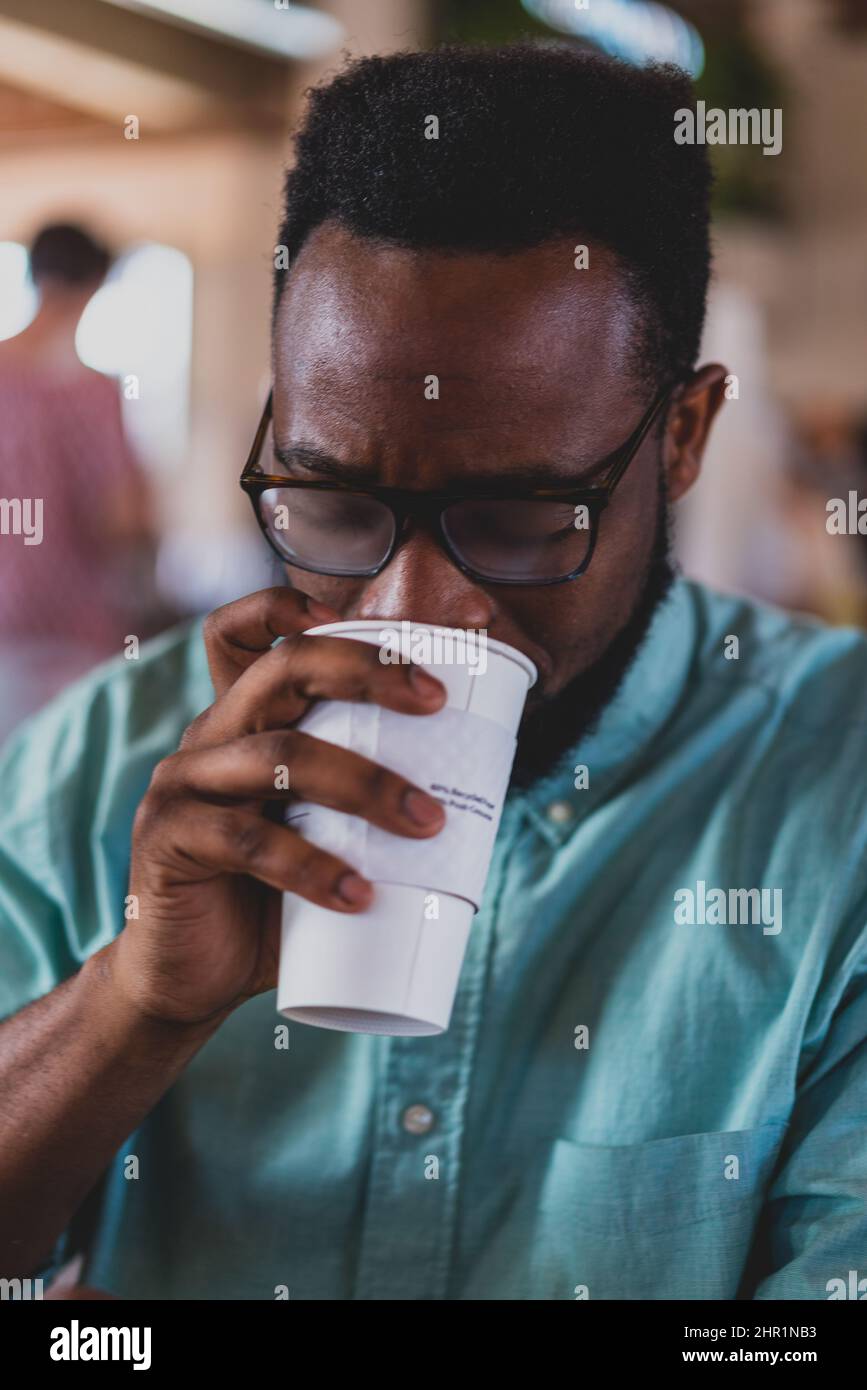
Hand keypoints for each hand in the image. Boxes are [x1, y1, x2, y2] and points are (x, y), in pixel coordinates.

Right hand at [110, 588, 445, 1026]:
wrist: (193, 979)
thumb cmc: (271, 902)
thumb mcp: (320, 838)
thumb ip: (364, 809)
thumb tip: (479, 801)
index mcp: (242, 722)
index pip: (242, 634)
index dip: (285, 607)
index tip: (354, 618)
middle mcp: (209, 737)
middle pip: (282, 670)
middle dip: (366, 671)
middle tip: (435, 701)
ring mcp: (183, 784)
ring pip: (280, 753)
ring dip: (365, 781)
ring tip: (427, 821)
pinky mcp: (169, 841)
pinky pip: (248, 841)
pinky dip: (312, 867)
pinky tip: (359, 895)